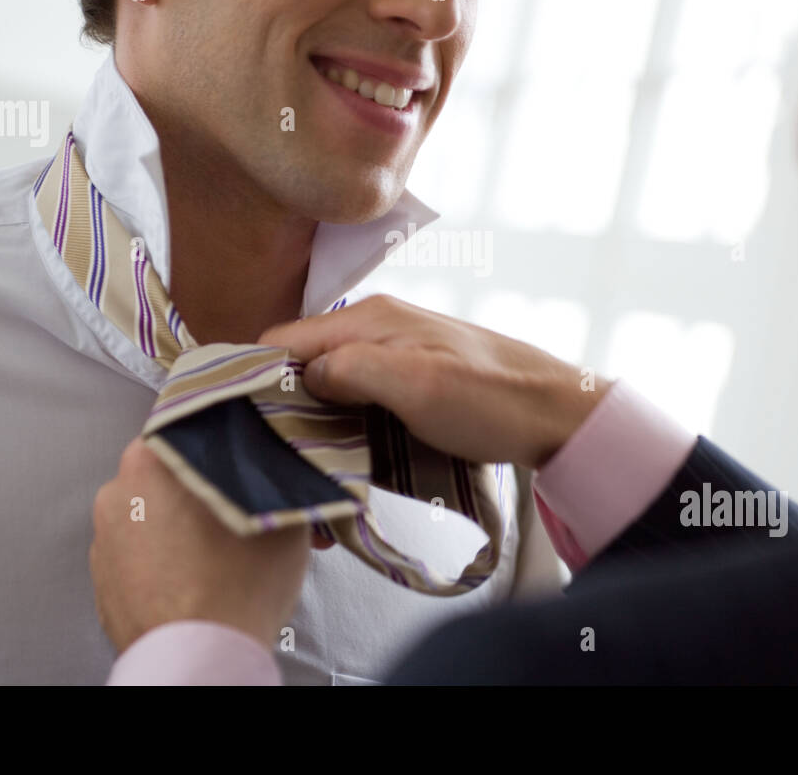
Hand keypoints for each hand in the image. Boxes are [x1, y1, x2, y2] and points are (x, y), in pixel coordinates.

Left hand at [90, 439, 312, 653]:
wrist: (200, 657)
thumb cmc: (238, 585)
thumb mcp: (284, 509)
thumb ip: (274, 468)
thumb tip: (280, 456)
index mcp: (155, 456)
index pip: (190, 419)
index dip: (224, 435)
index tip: (246, 449)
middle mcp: (119, 488)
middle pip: (169, 466)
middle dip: (202, 480)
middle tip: (241, 501)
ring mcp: (105, 535)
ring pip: (152, 508)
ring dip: (181, 519)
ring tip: (221, 547)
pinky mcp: (102, 576)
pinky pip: (139, 548)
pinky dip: (164, 555)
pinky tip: (197, 573)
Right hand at [259, 295, 612, 470]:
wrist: (558, 413)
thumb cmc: (492, 398)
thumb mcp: (415, 383)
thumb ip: (349, 369)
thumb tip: (299, 375)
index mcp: (367, 319)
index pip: (280, 341)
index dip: (253, 381)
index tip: (240, 429)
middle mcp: (372, 329)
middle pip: (299, 367)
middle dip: (281, 414)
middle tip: (275, 467)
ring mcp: (392, 354)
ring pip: (326, 389)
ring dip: (312, 431)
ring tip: (308, 479)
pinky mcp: (408, 382)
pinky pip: (356, 404)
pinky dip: (343, 433)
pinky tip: (343, 467)